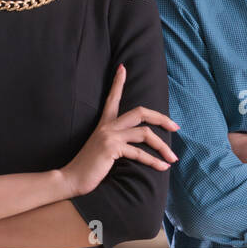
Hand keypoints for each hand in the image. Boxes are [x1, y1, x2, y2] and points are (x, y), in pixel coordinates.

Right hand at [59, 64, 179, 196]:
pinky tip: (162, 167)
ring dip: (162, 146)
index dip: (118, 82)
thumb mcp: (103, 149)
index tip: (122, 68)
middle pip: (140, 112)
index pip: (112, 98)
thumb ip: (117, 142)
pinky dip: (153, 161)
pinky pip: (139, 153)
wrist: (71, 179)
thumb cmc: (89, 168)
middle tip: (175, 127)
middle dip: (161, 118)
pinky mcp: (111, 148)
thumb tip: (137, 145)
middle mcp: (107, 126)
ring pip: (144, 133)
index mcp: (104, 124)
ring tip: (172, 158)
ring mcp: (109, 135)